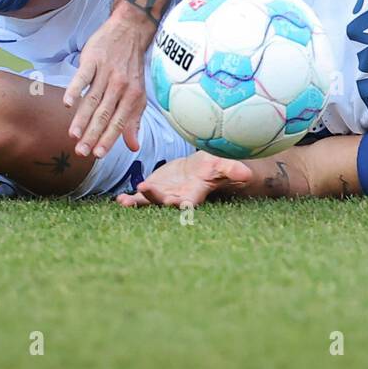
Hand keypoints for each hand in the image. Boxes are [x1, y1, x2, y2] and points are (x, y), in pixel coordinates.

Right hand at [63, 8, 155, 157]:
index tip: (97, 155)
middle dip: (92, 135)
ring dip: (82, 119)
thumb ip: (134, 121)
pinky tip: (67, 104)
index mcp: (133, 96)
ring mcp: (106, 72)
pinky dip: (75, 90)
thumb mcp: (138, 94)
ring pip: (92, 100)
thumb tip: (133, 147)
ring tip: (72, 135)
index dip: (108, 139)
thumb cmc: (132, 67)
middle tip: (80, 151)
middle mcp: (120, 86)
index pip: (119, 122)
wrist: (130, 31)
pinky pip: (82, 77)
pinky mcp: (93, 60)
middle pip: (104, 114)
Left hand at [115, 151, 252, 207]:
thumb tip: (248, 173)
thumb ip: (232, 170)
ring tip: (124, 202)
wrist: (198, 168)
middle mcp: (177, 198)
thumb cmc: (214, 165)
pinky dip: (131, 200)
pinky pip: (139, 198)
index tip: (177, 203)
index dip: (183, 203)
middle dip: (156, 200)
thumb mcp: (222, 165)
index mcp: (194, 194)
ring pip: (149, 202)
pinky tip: (119, 201)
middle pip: (165, 201)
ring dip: (137, 203)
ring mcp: (163, 196)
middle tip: (146, 194)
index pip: (189, 201)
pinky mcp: (153, 191)